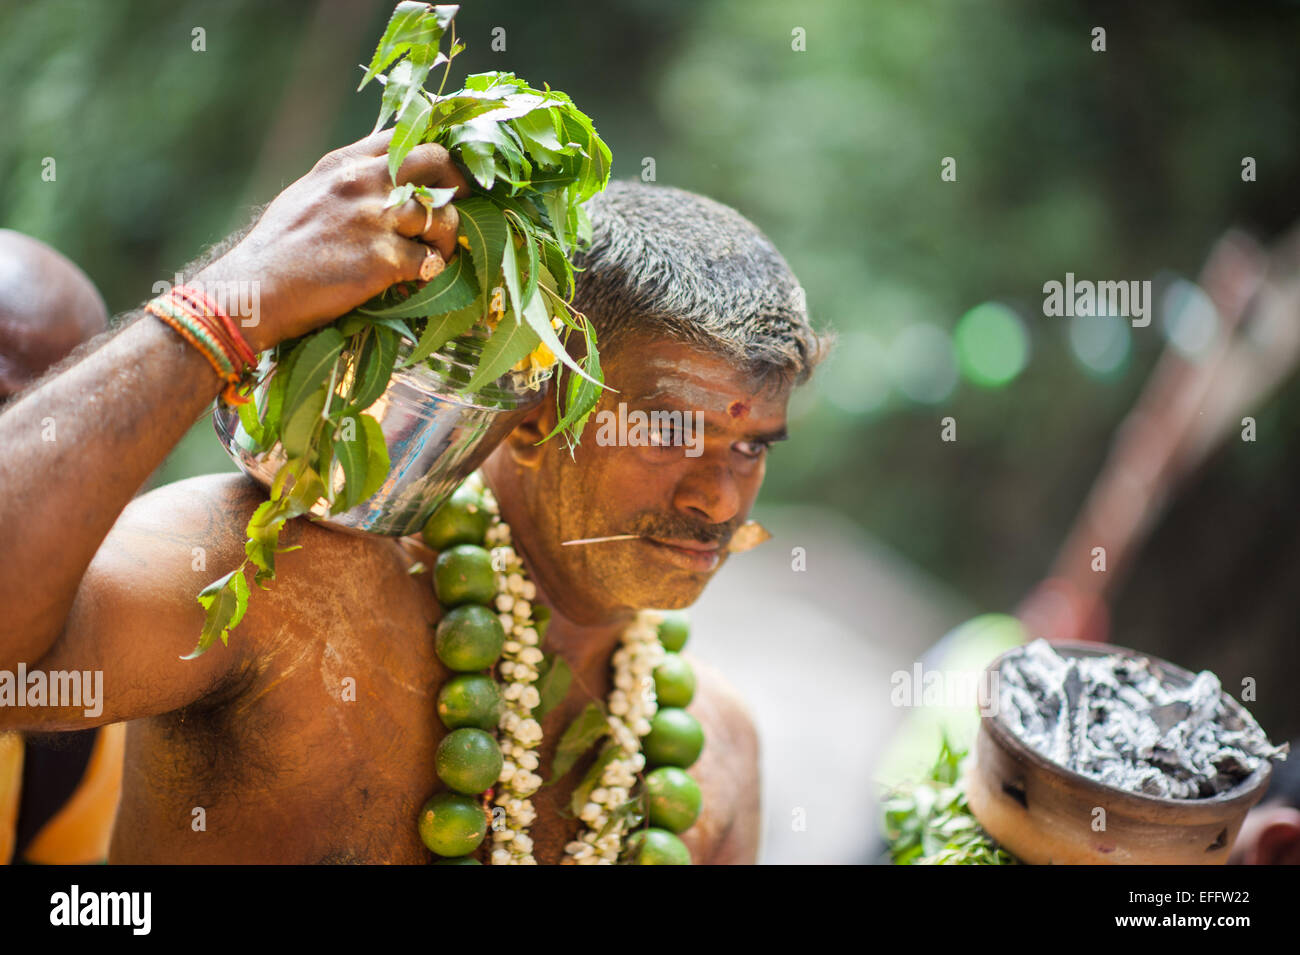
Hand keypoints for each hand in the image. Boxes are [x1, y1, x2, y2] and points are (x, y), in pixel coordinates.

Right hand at [195, 128, 470, 352]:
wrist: (255, 290)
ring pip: (442, 216)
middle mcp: (362, 182)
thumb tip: (381, 178)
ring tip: (435, 253)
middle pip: (436, 160)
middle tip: (459, 205)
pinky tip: (419, 276)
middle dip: (456, 182)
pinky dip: (432, 270)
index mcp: (343, 163)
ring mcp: (374, 219)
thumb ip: (346, 182)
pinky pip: (432, 259)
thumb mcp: (308, 195)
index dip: (433, 150)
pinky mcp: (383, 259)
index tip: (444, 170)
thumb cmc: (277, 250)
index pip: (404, 134)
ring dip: (448, 238)